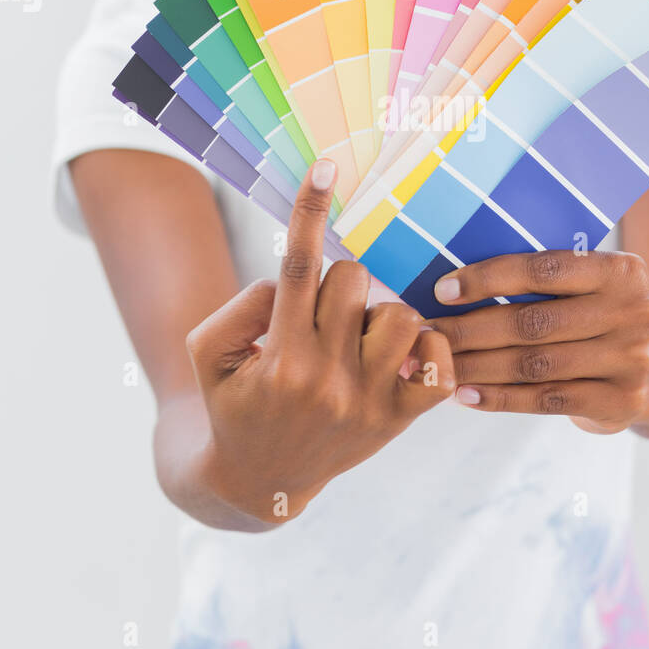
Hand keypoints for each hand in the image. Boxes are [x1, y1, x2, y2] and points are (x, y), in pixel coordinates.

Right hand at [186, 159, 455, 523]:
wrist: (259, 480)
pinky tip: (398, 355)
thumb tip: (294, 280)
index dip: (312, 213)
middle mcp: (327, 379)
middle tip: (321, 317)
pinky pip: (439, 363)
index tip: (327, 167)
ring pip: (400, 313)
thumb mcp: (209, 351)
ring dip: (378, 313)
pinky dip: (427, 346)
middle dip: (337, 284)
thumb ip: (243, 303)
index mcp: (279, 357)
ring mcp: (369, 403)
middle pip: (353, 280)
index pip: (299, 270)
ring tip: (357, 338)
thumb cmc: (233, 401)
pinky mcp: (399, 421)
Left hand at [429, 250, 648, 433]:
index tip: (441, 290)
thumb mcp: (587, 283)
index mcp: (621, 270)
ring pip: (534, 364)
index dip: (487, 279)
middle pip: (533, 322)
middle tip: (427, 334)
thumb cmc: (596, 312)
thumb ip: (540, 278)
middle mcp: (634, 312)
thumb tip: (452, 283)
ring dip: (476, 367)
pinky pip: (546, 400)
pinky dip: (500, 398)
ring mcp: (632, 360)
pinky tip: (465, 394)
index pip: (543, 269)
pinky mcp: (621, 402)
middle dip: (470, 329)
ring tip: (437, 367)